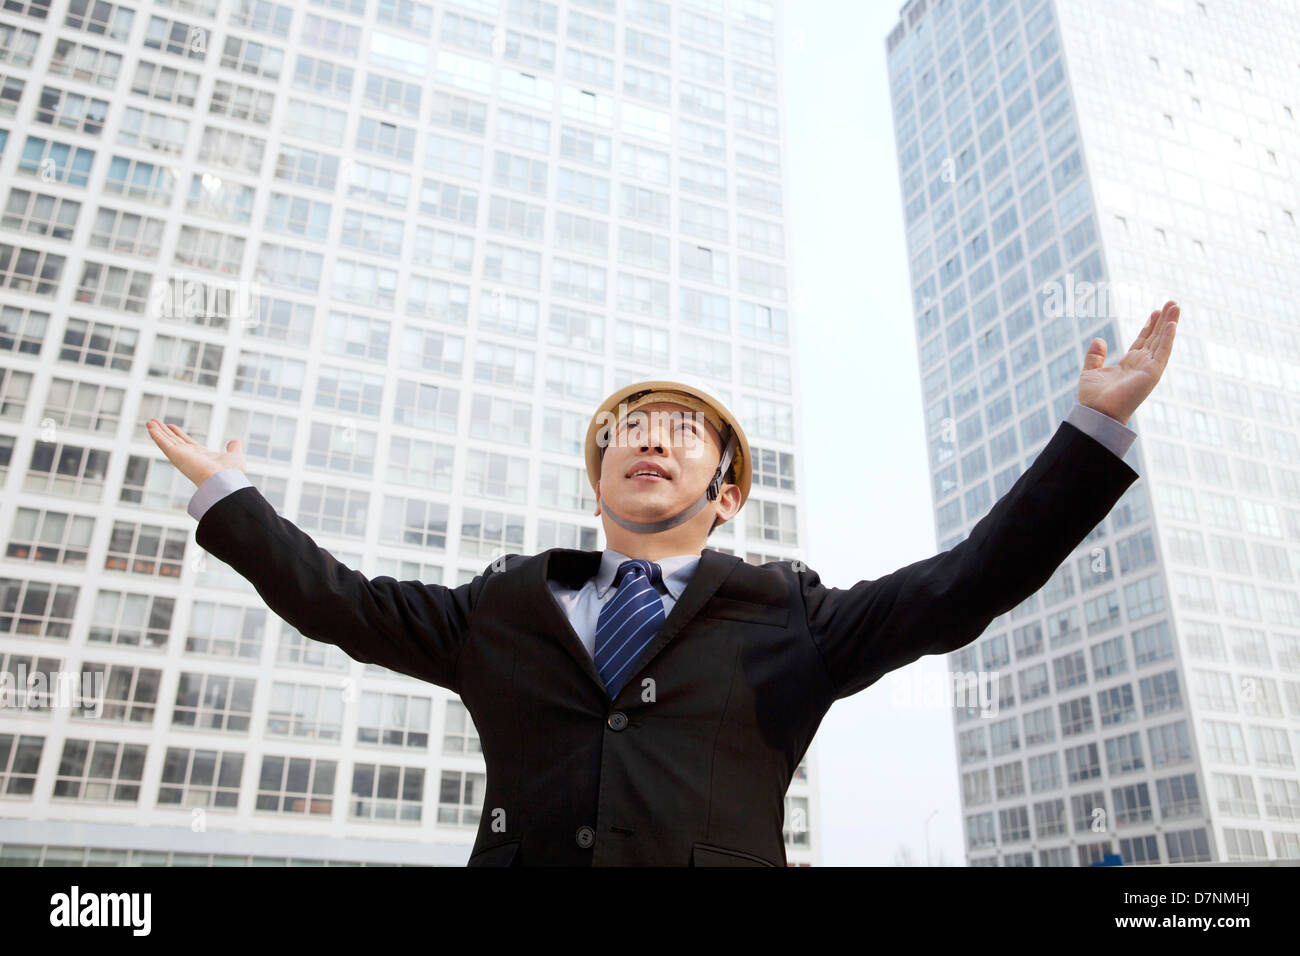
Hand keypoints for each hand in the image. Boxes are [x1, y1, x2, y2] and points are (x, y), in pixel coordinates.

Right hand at [146, 418, 245, 487]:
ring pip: (166, 442)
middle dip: (164, 432)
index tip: (171, 426)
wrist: (224, 480)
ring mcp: (181, 456)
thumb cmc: (231, 473)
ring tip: (149, 422)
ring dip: (157, 432)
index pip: (186, 443)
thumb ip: (234, 448)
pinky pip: (164, 444)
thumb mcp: (235, 456)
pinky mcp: (176, 455)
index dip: (178, 434)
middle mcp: (189, 456)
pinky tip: (150, 427)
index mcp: (201, 456)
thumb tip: (234, 442)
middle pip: (173, 441)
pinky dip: (156, 435)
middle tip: (154, 422)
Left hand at [1076, 300, 1179, 426]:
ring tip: (1176, 306)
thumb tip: (1099, 339)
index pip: (1142, 341)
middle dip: (1164, 321)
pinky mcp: (1152, 374)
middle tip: (1172, 303)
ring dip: (1170, 324)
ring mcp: (1148, 369)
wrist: (1096, 412)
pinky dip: (1168, 338)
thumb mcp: (1090, 372)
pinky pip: (1163, 353)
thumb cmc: (1093, 398)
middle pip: (1155, 338)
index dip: (1149, 326)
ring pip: (1162, 342)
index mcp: (1128, 365)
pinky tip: (1172, 324)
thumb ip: (1094, 356)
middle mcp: (1141, 365)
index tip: (1155, 312)